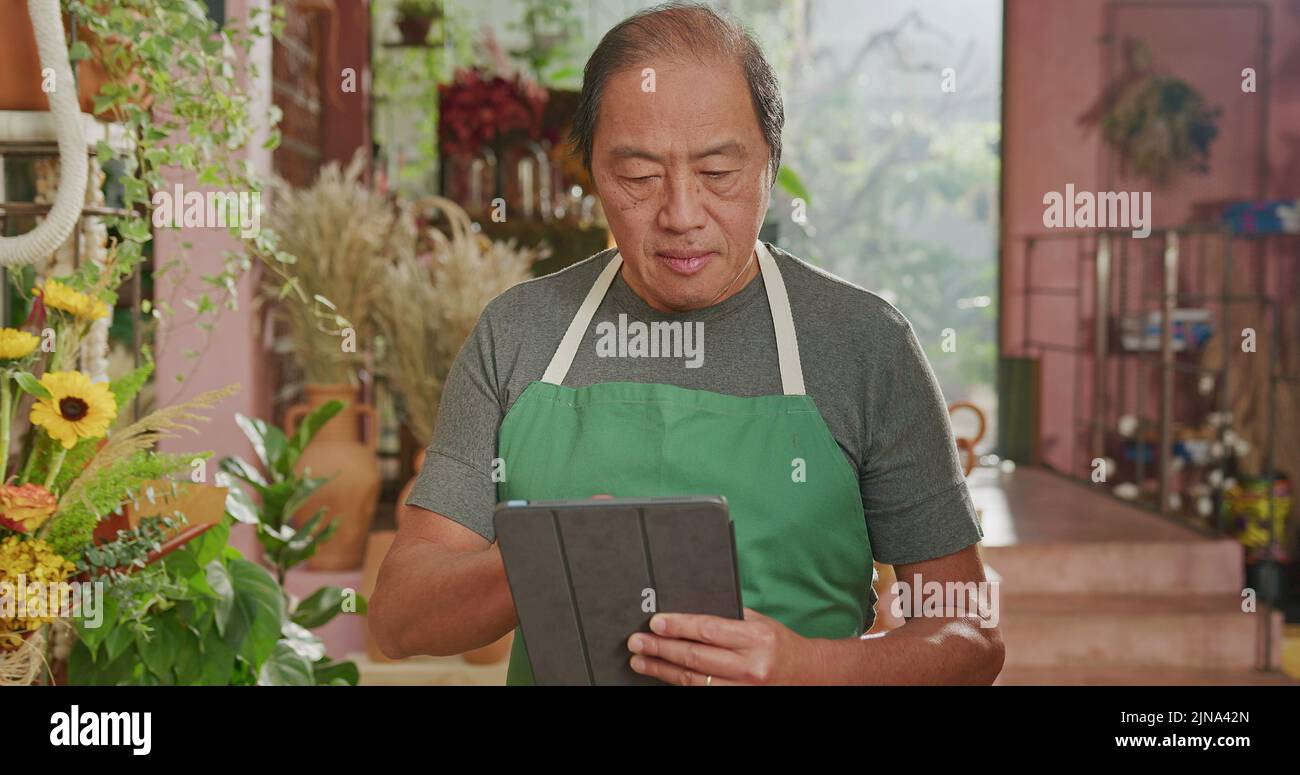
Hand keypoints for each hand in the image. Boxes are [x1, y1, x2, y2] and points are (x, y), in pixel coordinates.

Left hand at [626, 607, 808, 684]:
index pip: (709, 630)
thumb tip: (687, 609)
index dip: (679, 626)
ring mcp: (745, 689)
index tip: (656, 622)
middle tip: (637, 641)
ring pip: (694, 681)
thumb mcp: (759, 622)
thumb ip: (728, 617)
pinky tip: (663, 675)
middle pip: (696, 657)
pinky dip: (680, 685)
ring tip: (640, 661)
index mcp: (756, 638)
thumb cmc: (777, 642)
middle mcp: (750, 666)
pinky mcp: (739, 701)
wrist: (805, 674)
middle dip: (661, 648)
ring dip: (662, 670)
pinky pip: (703, 694)